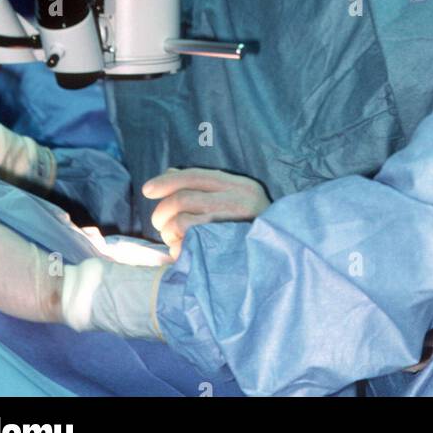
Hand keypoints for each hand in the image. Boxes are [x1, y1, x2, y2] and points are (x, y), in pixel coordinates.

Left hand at [142, 168, 270, 256]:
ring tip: (172, 240)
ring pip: (182, 221)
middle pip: (184, 197)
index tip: (147, 190)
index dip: (167, 181)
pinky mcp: (228, 247)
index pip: (195, 176)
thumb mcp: (237, 199)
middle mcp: (239, 199)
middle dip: (163, 211)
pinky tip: (180, 253)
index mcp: (240, 185)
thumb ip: (206, 186)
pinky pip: (189, 244)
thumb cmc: (255, 229)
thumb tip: (170, 173)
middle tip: (159, 225)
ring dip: (169, 232)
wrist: (286, 260)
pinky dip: (177, 248)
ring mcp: (234, 224)